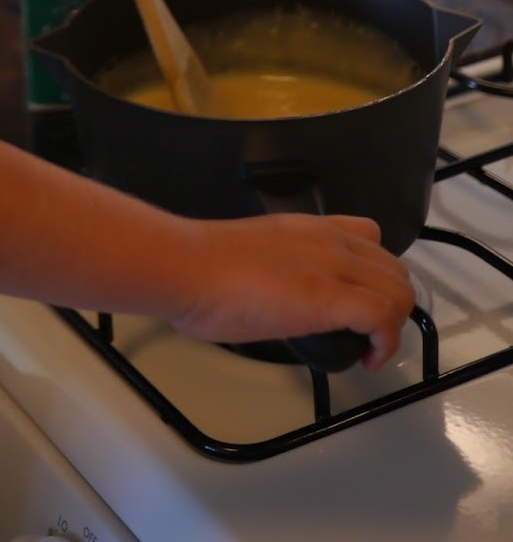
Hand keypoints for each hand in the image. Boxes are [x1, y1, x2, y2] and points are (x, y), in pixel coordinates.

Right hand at [168, 213, 415, 370]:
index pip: (370, 237)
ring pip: (399, 292)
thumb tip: (278, 295)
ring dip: (392, 325)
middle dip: (390, 304)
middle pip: (394, 269)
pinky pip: (385, 318)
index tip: (359, 301)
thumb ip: (280, 266)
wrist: (189, 266)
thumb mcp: (256, 250)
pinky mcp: (330, 299)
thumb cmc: (203, 265)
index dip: (374, 274)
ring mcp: (332, 267)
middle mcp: (329, 241)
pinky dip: (386, 344)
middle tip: (365, 332)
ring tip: (367, 347)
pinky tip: (368, 359)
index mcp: (309, 228)